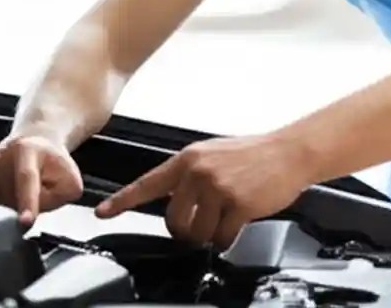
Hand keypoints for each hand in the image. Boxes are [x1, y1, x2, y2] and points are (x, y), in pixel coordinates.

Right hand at [0, 134, 83, 226]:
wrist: (34, 145)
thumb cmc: (53, 163)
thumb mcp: (69, 179)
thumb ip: (56, 198)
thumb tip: (32, 212)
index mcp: (25, 149)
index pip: (26, 179)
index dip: (27, 203)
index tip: (25, 221)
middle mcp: (0, 157)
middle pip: (16, 200)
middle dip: (32, 204)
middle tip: (40, 186)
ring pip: (5, 207)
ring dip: (19, 206)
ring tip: (26, 187)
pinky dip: (7, 207)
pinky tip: (15, 192)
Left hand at [94, 132, 310, 248]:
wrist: (288, 152)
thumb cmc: (253, 156)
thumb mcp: (212, 155)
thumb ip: (189, 175)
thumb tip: (173, 199)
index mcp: (187, 159)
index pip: (147, 183)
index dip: (122, 200)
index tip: (102, 211)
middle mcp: (198, 172)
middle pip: (173, 220)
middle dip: (184, 231)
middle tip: (199, 227)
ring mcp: (217, 188)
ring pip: (197, 233)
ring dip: (209, 235)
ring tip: (224, 220)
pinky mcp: (237, 204)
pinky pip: (221, 238)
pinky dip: (227, 239)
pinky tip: (236, 225)